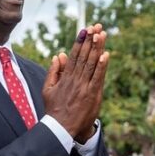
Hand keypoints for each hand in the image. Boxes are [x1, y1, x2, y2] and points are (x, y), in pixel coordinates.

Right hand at [42, 24, 109, 138]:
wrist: (60, 128)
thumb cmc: (54, 109)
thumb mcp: (48, 89)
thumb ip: (54, 71)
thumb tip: (59, 55)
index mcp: (65, 77)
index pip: (74, 55)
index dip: (80, 42)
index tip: (85, 30)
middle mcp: (75, 80)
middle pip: (84, 56)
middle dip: (90, 40)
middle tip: (96, 26)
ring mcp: (84, 87)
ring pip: (92, 64)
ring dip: (97, 48)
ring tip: (101, 34)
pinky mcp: (92, 95)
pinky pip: (98, 77)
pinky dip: (102, 66)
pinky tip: (106, 55)